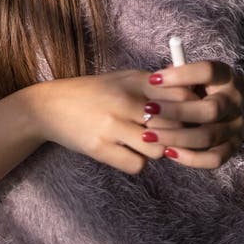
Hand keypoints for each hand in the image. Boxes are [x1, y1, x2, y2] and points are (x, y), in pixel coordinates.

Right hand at [30, 70, 198, 174]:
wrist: (50, 107)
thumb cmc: (93, 92)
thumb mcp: (121, 78)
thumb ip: (152, 83)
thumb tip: (189, 90)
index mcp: (133, 81)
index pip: (178, 93)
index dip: (190, 107)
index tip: (192, 114)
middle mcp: (124, 102)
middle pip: (172, 123)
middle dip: (178, 133)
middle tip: (175, 135)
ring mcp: (112, 127)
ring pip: (157, 147)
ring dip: (158, 149)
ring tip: (149, 143)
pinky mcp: (101, 149)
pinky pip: (137, 165)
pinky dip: (138, 162)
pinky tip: (130, 152)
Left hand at [143, 60, 243, 168]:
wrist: (240, 106)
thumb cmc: (208, 87)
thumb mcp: (199, 76)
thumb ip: (180, 77)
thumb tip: (154, 81)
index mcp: (225, 77)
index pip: (207, 72)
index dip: (181, 75)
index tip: (153, 79)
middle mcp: (234, 102)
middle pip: (210, 110)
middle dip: (176, 111)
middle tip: (148, 109)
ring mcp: (236, 127)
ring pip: (208, 136)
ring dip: (176, 137)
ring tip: (148, 135)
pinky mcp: (233, 148)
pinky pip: (213, 158)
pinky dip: (190, 158)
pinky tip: (168, 151)